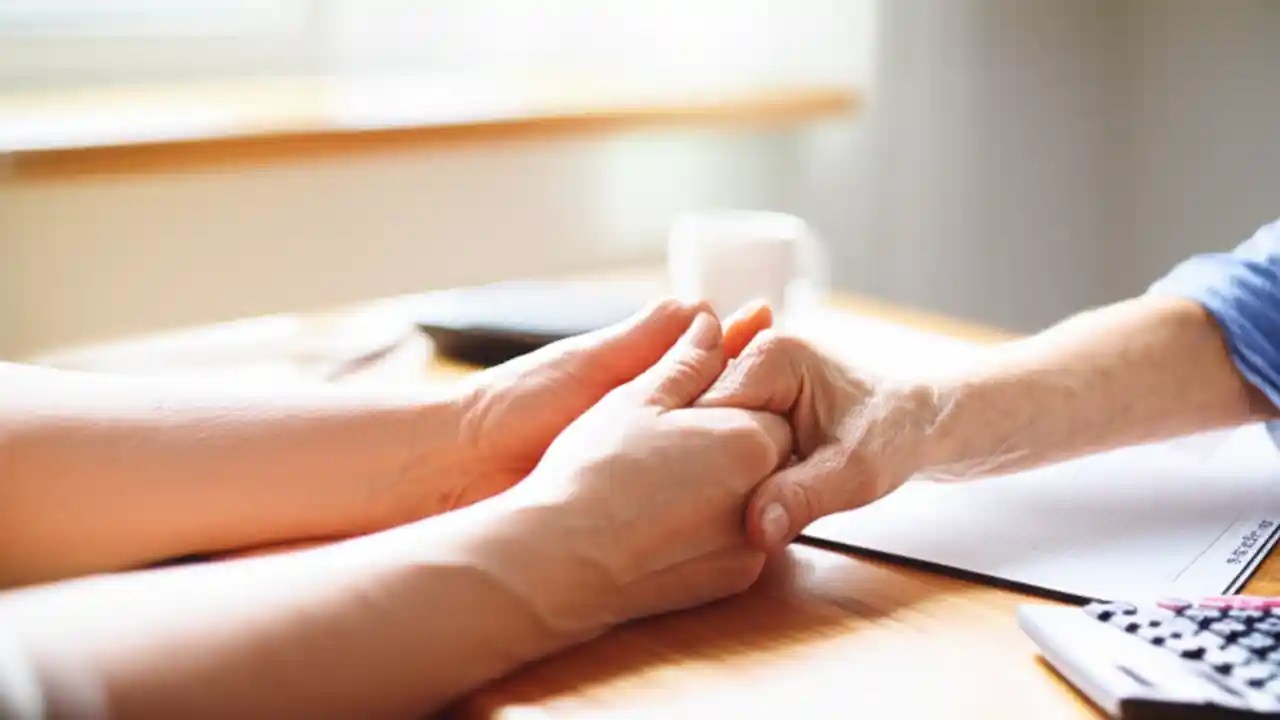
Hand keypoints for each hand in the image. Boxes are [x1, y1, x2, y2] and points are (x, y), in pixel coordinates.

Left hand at [404, 298, 773, 518]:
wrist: (466, 466)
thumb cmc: (518, 405)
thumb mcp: (589, 363)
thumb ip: (644, 340)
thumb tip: (704, 306)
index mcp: (635, 373)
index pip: (703, 358)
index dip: (740, 354)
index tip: (778, 340)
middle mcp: (643, 413)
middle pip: (711, 405)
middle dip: (750, 402)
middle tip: (802, 403)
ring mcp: (639, 456)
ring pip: (702, 449)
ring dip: (736, 449)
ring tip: (786, 446)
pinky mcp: (633, 497)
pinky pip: (680, 490)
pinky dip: (709, 488)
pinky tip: (742, 492)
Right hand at [504, 312, 792, 627]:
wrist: (559, 563)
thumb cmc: (594, 470)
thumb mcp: (637, 398)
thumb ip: (687, 362)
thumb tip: (711, 325)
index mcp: (750, 440)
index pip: (768, 403)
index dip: (726, 398)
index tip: (682, 405)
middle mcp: (765, 496)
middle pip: (764, 452)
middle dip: (728, 440)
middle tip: (667, 440)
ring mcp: (749, 545)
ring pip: (748, 496)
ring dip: (718, 484)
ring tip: (656, 481)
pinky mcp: (729, 581)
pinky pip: (731, 538)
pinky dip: (705, 525)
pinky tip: (657, 519)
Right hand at [697, 332, 937, 550]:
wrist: (926, 422)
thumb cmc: (900, 435)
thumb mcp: (857, 473)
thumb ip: (804, 498)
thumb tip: (755, 530)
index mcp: (771, 356)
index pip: (701, 410)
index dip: (690, 459)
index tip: (682, 506)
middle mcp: (751, 357)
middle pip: (693, 416)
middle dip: (693, 464)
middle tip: (689, 517)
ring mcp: (749, 378)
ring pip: (700, 429)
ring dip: (702, 468)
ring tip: (697, 512)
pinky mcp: (752, 400)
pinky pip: (716, 434)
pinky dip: (715, 465)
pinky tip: (714, 500)